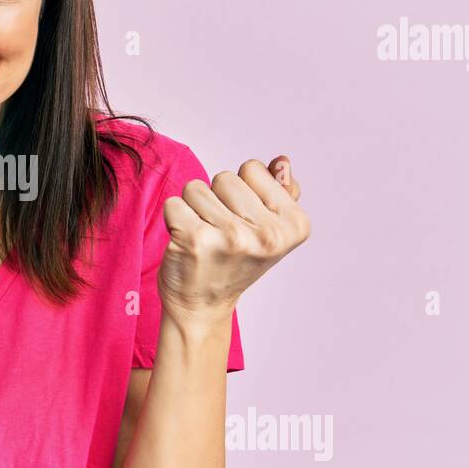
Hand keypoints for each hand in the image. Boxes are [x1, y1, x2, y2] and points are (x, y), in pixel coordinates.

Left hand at [158, 155, 309, 326]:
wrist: (203, 306)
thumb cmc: (234, 262)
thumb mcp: (269, 229)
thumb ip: (279, 191)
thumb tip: (281, 161)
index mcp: (294, 225)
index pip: (252, 169)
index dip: (241, 193)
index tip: (244, 224)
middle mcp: (268, 234)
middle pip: (224, 177)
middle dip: (216, 199)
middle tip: (220, 234)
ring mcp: (232, 237)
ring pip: (196, 188)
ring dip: (193, 209)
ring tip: (204, 238)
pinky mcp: (196, 240)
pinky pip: (174, 203)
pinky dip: (174, 219)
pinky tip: (186, 243)